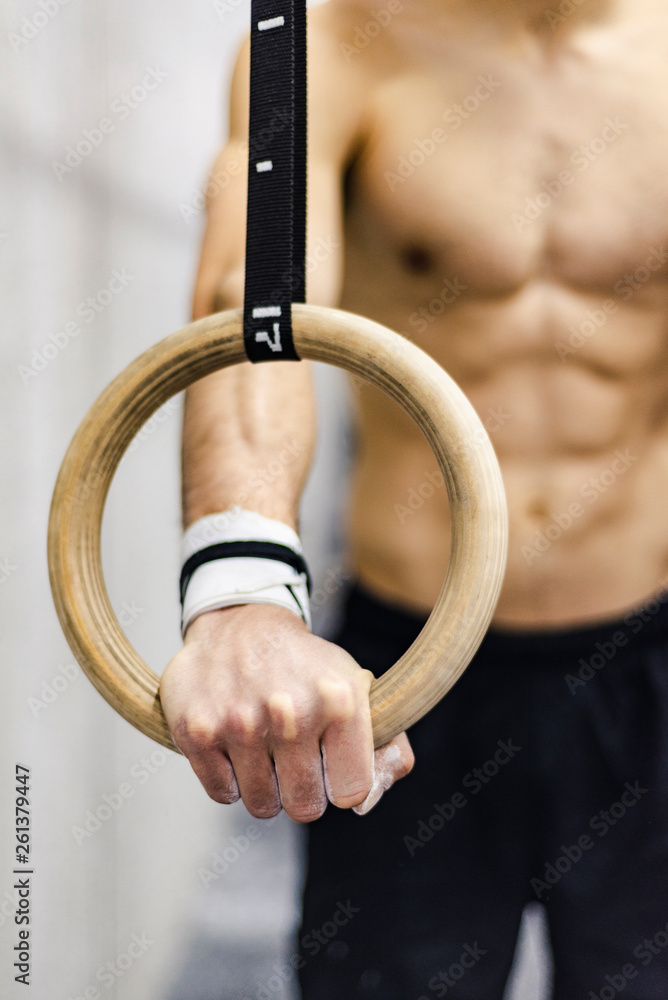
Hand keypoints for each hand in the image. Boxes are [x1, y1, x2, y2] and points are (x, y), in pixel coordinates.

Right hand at [160, 604, 413, 821]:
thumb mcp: (359, 691)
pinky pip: (222, 792)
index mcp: (340, 702)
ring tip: (265, 748)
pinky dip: (229, 777)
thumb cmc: (306, 667)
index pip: (352, 791)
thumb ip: (388, 751)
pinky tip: (235, 743)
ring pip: (262, 805)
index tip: (333, 765)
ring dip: (264, 785)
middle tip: (295, 759)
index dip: (342, 784)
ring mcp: (240, 723)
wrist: (241, 622)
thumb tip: (363, 805)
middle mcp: (291, 713)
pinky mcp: (198, 730)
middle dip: (302, 790)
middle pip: (304, 807)